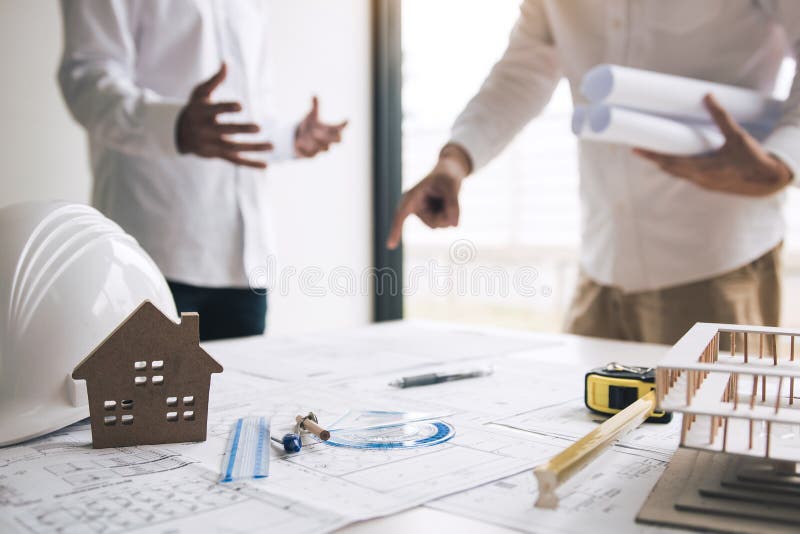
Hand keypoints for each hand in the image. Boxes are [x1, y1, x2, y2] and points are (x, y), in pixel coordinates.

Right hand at [176, 63, 272, 168]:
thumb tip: (227, 62)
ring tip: (272, 146)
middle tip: (259, 127)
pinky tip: (265, 165)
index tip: (241, 105)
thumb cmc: (194, 107)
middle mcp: (205, 130)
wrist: (178, 132)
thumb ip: (215, 80)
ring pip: (234, 148)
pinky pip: (235, 161)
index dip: (226, 108)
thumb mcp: (200, 92)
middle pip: (225, 131)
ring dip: (253, 148)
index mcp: (201, 113)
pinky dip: (250, 163)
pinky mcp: (217, 154)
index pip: (214, 110)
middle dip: (241, 130)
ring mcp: (211, 144)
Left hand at [294, 96, 347, 157]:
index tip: (348, 119)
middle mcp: (329, 140)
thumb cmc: (310, 125)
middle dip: (329, 136)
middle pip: (338, 141)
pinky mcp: (313, 155)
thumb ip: (315, 107)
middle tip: (315, 132)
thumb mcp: (312, 116)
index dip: (344, 124)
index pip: (340, 127)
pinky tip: (298, 143)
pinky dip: (305, 148)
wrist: (299, 138)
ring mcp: (322, 148)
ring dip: (315, 142)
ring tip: (303, 137)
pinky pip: (311, 154)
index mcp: (330, 130)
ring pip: (324, 148)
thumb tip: (314, 94)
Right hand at [386, 144, 471, 248]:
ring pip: (439, 225)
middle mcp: (413, 208)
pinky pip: (444, 224)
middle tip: (451, 197)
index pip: (401, 215)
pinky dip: (450, 215)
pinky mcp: (430, 218)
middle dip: (446, 214)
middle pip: (432, 222)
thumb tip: (454, 225)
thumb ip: (453, 205)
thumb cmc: (445, 177)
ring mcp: (422, 214)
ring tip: (447, 198)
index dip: (396, 230)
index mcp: (411, 197)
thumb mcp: (451, 186)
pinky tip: (446, 203)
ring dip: (449, 213)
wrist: (448, 173)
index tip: (390, 246)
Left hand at [633, 94, 791, 195]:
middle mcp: (699, 180)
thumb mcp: (737, 135)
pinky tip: (673, 161)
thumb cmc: (753, 158)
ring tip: (651, 152)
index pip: (669, 162)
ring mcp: (703, 184)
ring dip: (664, 163)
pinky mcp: (708, 185)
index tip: (635, 148)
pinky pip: (686, 176)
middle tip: (637, 147)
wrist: (769, 180)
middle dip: (653, 158)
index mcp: (703, 169)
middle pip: (668, 168)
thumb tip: (707, 95)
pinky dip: (677, 168)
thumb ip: (720, 116)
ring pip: (677, 174)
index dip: (651, 155)